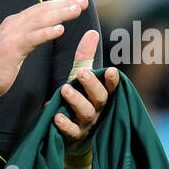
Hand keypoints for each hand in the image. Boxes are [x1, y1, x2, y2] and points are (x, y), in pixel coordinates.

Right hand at [0, 0, 87, 100]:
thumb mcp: (16, 45)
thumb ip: (29, 34)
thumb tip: (45, 28)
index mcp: (16, 22)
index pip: (41, 8)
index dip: (60, 3)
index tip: (77, 1)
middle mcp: (14, 24)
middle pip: (43, 10)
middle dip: (64, 5)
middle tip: (82, 1)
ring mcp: (12, 35)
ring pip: (40, 21)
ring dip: (60, 14)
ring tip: (76, 10)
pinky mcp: (11, 49)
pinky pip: (32, 39)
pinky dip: (46, 33)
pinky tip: (60, 30)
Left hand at [54, 29, 118, 150]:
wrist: (74, 136)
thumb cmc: (81, 101)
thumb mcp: (82, 80)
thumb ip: (86, 58)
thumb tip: (91, 32)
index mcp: (102, 94)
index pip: (111, 86)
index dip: (112, 80)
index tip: (111, 70)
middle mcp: (98, 109)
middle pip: (99, 98)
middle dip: (92, 85)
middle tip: (82, 73)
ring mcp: (87, 123)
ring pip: (86, 112)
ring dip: (76, 101)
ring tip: (64, 89)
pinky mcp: (74, 136)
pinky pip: (71, 131)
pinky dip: (65, 124)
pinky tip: (56, 116)